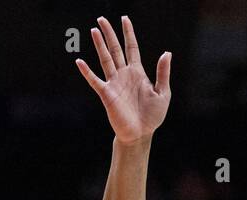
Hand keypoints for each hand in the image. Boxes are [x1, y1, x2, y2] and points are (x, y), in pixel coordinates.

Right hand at [75, 16, 171, 144]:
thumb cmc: (152, 116)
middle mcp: (124, 75)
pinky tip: (79, 61)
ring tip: (94, 30)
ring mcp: (114, 83)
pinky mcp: (106, 94)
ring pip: (105, 59)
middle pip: (115, 49)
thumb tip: (167, 53)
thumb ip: (163, 73)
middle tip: (101, 19)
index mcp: (137, 73)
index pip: (132, 47)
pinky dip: (87, 71)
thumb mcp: (163, 93)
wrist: (140, 134)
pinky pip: (95, 80)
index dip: (128, 33)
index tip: (124, 19)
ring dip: (100, 45)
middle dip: (109, 34)